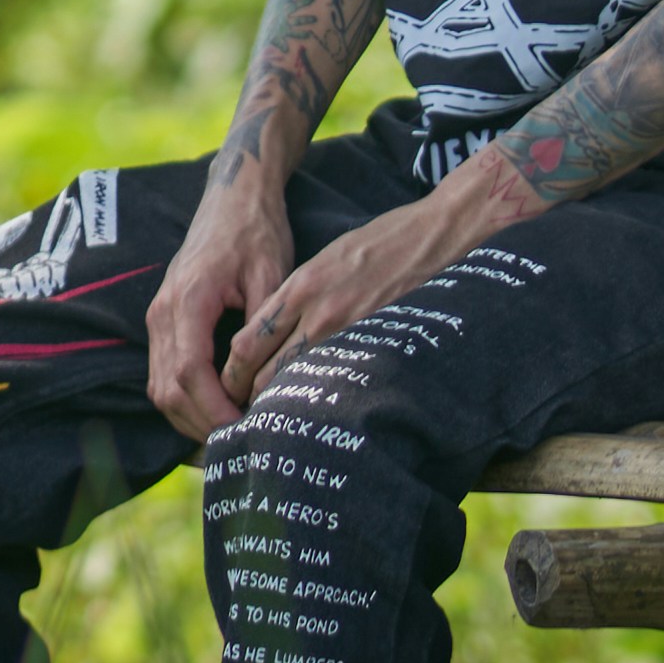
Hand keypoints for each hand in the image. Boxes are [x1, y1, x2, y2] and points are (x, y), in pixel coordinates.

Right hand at [147, 178, 292, 440]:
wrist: (234, 199)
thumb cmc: (258, 233)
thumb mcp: (272, 276)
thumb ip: (263, 330)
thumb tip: (264, 384)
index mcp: (189, 299)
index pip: (190, 372)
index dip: (215, 409)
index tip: (246, 429)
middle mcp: (163, 312)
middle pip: (168, 390)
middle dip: (203, 425)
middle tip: (243, 445)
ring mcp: (158, 318)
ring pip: (160, 389)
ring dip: (191, 420)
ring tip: (231, 437)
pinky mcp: (163, 322)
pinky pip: (163, 375)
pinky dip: (184, 403)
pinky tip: (215, 415)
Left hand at [219, 154, 540, 415]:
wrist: (432, 235)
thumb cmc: (380, 243)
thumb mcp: (327, 261)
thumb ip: (299, 297)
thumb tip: (278, 333)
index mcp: (298, 287)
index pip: (247, 343)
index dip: (233, 374)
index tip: (230, 391)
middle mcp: (314, 311)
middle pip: (263, 371)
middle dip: (249, 399)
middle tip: (245, 420)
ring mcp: (346, 330)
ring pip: (297, 382)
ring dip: (283, 405)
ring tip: (277, 426)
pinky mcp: (374, 342)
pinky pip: (339, 380)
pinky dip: (324, 400)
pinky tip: (321, 416)